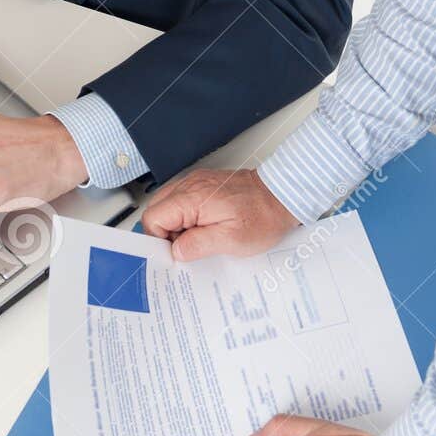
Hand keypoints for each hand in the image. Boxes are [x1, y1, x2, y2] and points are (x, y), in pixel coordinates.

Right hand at [141, 167, 298, 261]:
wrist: (283, 195)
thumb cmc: (264, 215)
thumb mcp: (231, 240)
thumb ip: (197, 245)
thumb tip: (176, 251)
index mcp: (191, 197)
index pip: (152, 218)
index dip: (159, 240)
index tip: (174, 253)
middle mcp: (190, 185)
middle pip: (156, 210)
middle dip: (166, 233)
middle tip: (186, 248)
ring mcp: (197, 183)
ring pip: (168, 206)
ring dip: (177, 225)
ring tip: (198, 238)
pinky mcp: (205, 185)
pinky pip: (183, 201)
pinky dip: (188, 217)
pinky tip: (204, 228)